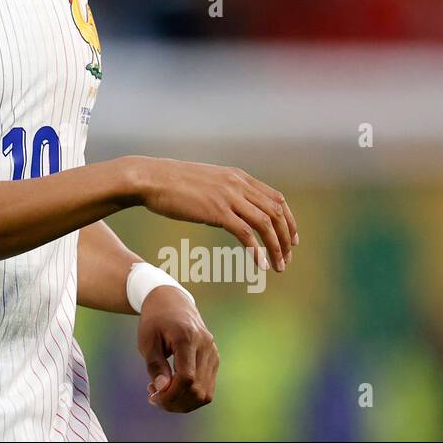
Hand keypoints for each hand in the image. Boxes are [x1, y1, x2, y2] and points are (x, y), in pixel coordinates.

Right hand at [127, 157, 296, 271]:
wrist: (151, 178)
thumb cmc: (173, 182)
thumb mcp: (207, 181)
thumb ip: (224, 191)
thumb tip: (232, 209)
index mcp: (238, 177)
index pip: (277, 199)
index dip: (289, 220)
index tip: (291, 239)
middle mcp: (238, 184)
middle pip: (277, 212)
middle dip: (286, 237)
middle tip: (287, 257)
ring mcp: (228, 197)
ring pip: (266, 223)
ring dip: (276, 247)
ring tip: (278, 266)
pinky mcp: (217, 211)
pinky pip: (246, 233)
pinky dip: (257, 250)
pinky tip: (259, 264)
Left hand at [137, 286, 217, 412]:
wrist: (172, 301)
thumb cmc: (155, 320)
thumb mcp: (147, 340)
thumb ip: (155, 365)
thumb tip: (162, 389)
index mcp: (187, 337)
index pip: (187, 377)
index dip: (171, 394)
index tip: (153, 396)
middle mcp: (206, 346)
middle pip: (197, 389)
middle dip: (175, 402)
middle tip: (153, 398)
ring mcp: (213, 353)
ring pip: (205, 393)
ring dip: (183, 402)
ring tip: (161, 395)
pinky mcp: (214, 359)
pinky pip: (206, 387)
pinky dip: (190, 395)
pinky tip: (173, 390)